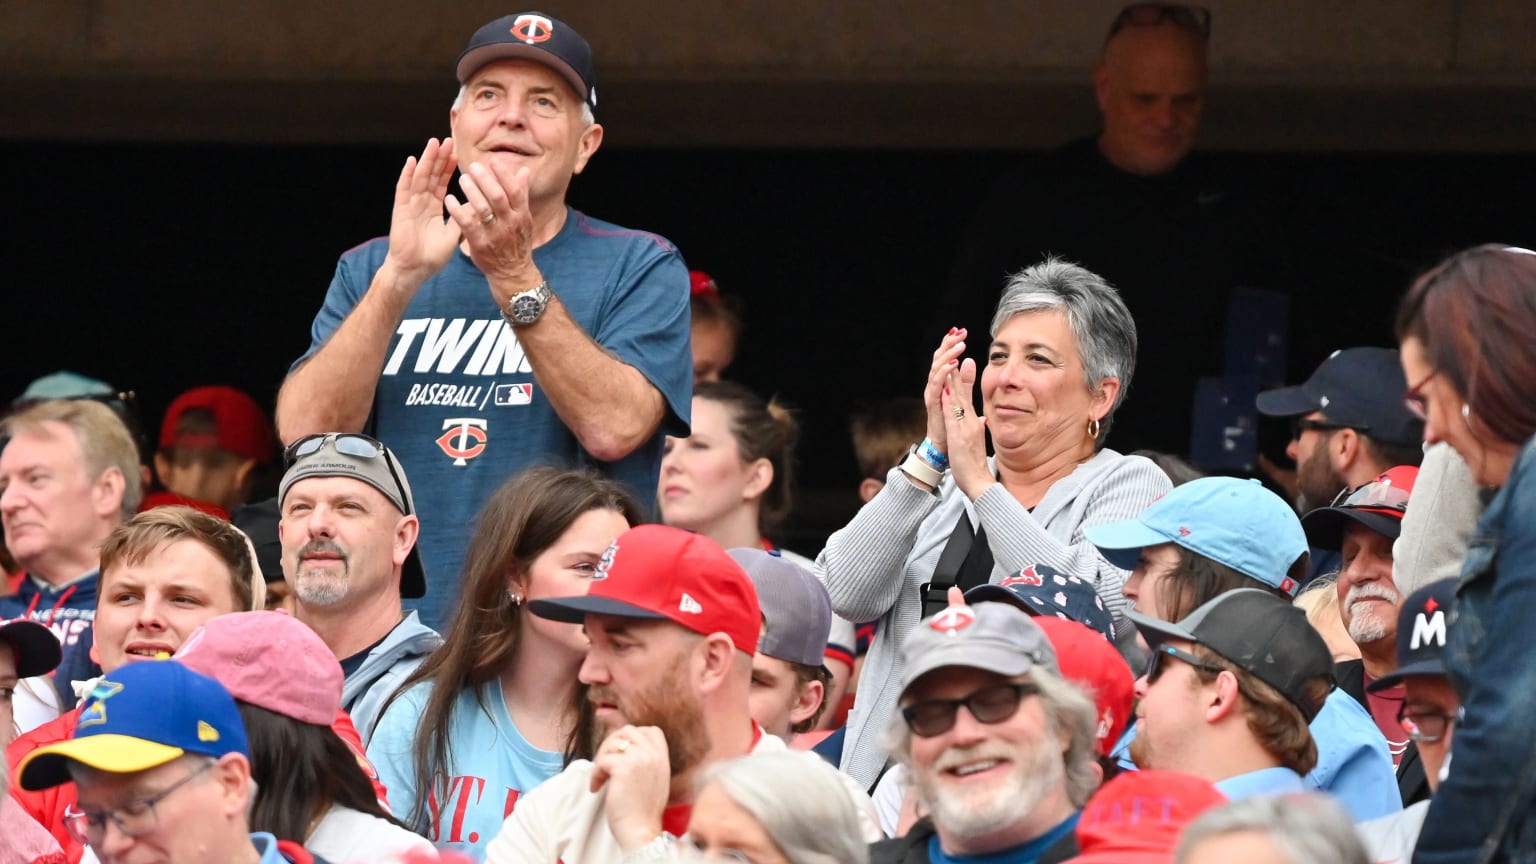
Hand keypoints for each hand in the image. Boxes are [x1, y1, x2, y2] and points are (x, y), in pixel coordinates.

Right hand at [381, 138, 461, 288]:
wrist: (414, 271)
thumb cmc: (432, 256)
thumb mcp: (453, 235)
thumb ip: (463, 219)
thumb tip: (479, 207)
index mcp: (433, 207)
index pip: (442, 182)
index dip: (449, 168)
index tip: (458, 153)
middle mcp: (421, 202)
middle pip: (431, 175)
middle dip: (439, 158)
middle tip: (449, 140)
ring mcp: (410, 205)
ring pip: (419, 177)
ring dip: (426, 160)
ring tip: (434, 143)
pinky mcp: (401, 210)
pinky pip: (404, 189)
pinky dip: (407, 174)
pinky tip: (411, 160)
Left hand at [446, 160, 542, 305]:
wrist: (512, 273)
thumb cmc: (516, 243)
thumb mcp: (523, 219)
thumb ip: (521, 195)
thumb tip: (524, 170)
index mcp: (521, 215)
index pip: (515, 191)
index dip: (504, 175)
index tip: (493, 161)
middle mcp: (510, 224)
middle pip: (498, 197)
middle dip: (485, 180)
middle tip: (473, 166)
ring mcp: (495, 235)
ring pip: (483, 209)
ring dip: (471, 192)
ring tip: (462, 179)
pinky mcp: (480, 244)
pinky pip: (468, 224)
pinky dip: (458, 211)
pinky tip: (449, 199)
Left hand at [590, 725, 671, 851]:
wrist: (641, 831)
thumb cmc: (643, 812)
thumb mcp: (655, 780)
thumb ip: (647, 761)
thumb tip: (623, 746)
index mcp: (663, 757)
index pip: (650, 730)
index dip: (632, 737)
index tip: (619, 752)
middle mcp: (653, 755)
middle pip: (628, 731)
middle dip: (612, 744)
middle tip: (604, 764)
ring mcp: (639, 759)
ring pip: (612, 743)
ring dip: (601, 758)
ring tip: (600, 776)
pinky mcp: (623, 768)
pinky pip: (602, 760)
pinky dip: (595, 773)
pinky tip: (596, 788)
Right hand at [924, 327, 968, 455]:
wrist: (944, 447)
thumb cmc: (951, 424)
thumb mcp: (961, 398)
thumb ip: (965, 381)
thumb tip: (970, 363)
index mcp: (943, 383)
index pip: (945, 357)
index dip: (950, 343)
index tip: (960, 330)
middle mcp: (935, 386)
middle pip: (939, 358)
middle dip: (948, 343)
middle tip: (959, 331)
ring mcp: (933, 394)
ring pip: (937, 368)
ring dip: (948, 355)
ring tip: (959, 344)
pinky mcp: (932, 403)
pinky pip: (936, 385)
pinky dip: (944, 373)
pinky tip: (953, 364)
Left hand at [939, 357, 992, 498]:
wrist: (978, 481)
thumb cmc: (974, 464)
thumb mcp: (976, 441)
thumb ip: (977, 427)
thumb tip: (982, 418)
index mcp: (974, 423)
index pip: (967, 398)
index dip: (964, 380)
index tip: (962, 363)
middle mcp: (971, 422)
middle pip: (964, 395)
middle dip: (960, 374)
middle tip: (959, 354)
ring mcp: (966, 428)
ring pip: (958, 401)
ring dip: (954, 382)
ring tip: (950, 363)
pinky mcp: (960, 436)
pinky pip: (953, 415)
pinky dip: (949, 401)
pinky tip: (945, 389)